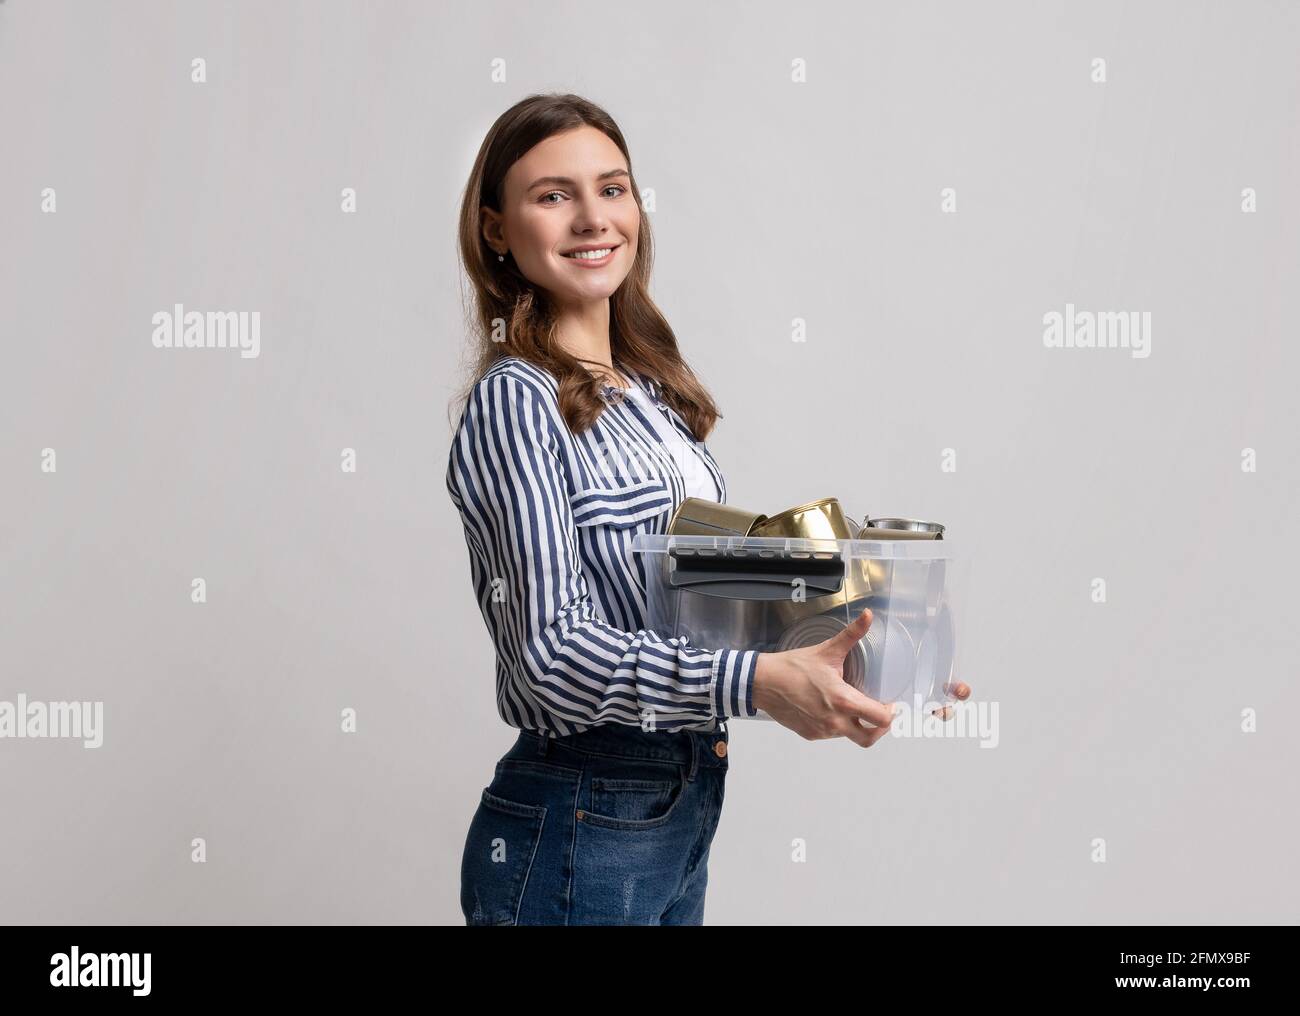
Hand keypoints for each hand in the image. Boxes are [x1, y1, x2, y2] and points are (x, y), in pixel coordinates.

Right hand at [753, 608, 973, 742]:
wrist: (762, 682)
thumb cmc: (792, 667)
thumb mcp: (826, 650)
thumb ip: (852, 634)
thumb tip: (869, 615)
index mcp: (843, 701)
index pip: (881, 719)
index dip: (889, 713)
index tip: (887, 702)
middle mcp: (835, 722)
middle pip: (869, 738)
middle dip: (878, 728)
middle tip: (877, 713)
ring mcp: (822, 731)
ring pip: (849, 735)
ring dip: (855, 724)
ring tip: (850, 706)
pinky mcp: (810, 734)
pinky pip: (830, 735)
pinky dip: (835, 725)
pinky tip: (829, 708)